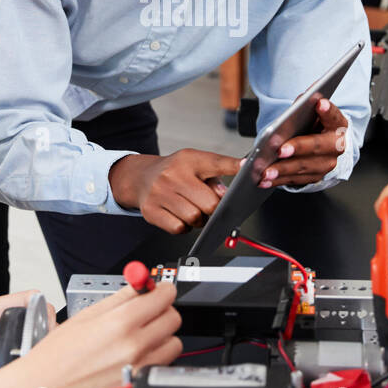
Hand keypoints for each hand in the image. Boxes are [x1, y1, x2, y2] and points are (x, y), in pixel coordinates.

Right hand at [0, 282, 182, 387]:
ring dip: (161, 337)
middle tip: (147, 314)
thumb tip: (141, 283)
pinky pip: (162, 366)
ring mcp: (139, 369)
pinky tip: (133, 358)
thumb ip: (119, 298)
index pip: (164, 296)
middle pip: (173, 319)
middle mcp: (135, 346)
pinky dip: (154, 359)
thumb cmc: (53, 358)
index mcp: (120, 323)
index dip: (162, 290)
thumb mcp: (85, 316)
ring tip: (138, 339)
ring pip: (173, 344)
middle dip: (162, 312)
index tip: (159, 291)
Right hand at [109, 149, 242, 232]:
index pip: (216, 162)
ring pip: (195, 218)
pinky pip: (179, 228)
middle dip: (215, 209)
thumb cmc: (174, 172)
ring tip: (193, 209)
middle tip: (209, 205)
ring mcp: (160, 193)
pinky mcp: (151, 211)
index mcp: (188, 159)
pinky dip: (184, 227)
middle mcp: (173, 174)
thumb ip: (214, 177)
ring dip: (199, 219)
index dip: (233, 166)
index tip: (247, 167)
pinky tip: (180, 216)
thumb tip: (226, 196)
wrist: (140, 178)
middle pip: (209, 203)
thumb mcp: (194, 165)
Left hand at [257, 97, 347, 188]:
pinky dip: (278, 181)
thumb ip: (307, 103)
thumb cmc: (314, 124)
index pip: (333, 116)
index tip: (320, 103)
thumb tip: (304, 97)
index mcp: (338, 125)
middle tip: (280, 150)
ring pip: (304, 167)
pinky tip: (264, 180)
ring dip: (283, 170)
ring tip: (266, 171)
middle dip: (298, 148)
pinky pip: (295, 180)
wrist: (323, 144)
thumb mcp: (312, 111)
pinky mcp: (315, 177)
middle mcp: (336, 146)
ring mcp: (327, 164)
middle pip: (317, 146)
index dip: (327, 111)